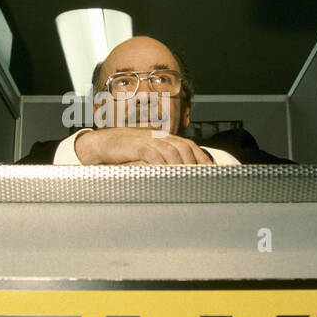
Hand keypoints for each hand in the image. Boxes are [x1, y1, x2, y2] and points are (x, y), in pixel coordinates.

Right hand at [74, 128, 213, 165]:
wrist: (103, 143)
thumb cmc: (126, 150)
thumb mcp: (148, 152)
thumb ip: (163, 159)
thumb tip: (179, 173)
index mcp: (165, 138)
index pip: (189, 145)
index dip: (202, 157)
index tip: (212, 170)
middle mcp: (160, 137)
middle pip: (185, 147)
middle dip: (195, 163)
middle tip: (202, 178)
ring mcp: (149, 140)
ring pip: (172, 151)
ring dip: (182, 165)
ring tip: (189, 179)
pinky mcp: (137, 146)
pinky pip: (154, 155)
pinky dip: (163, 165)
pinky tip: (168, 174)